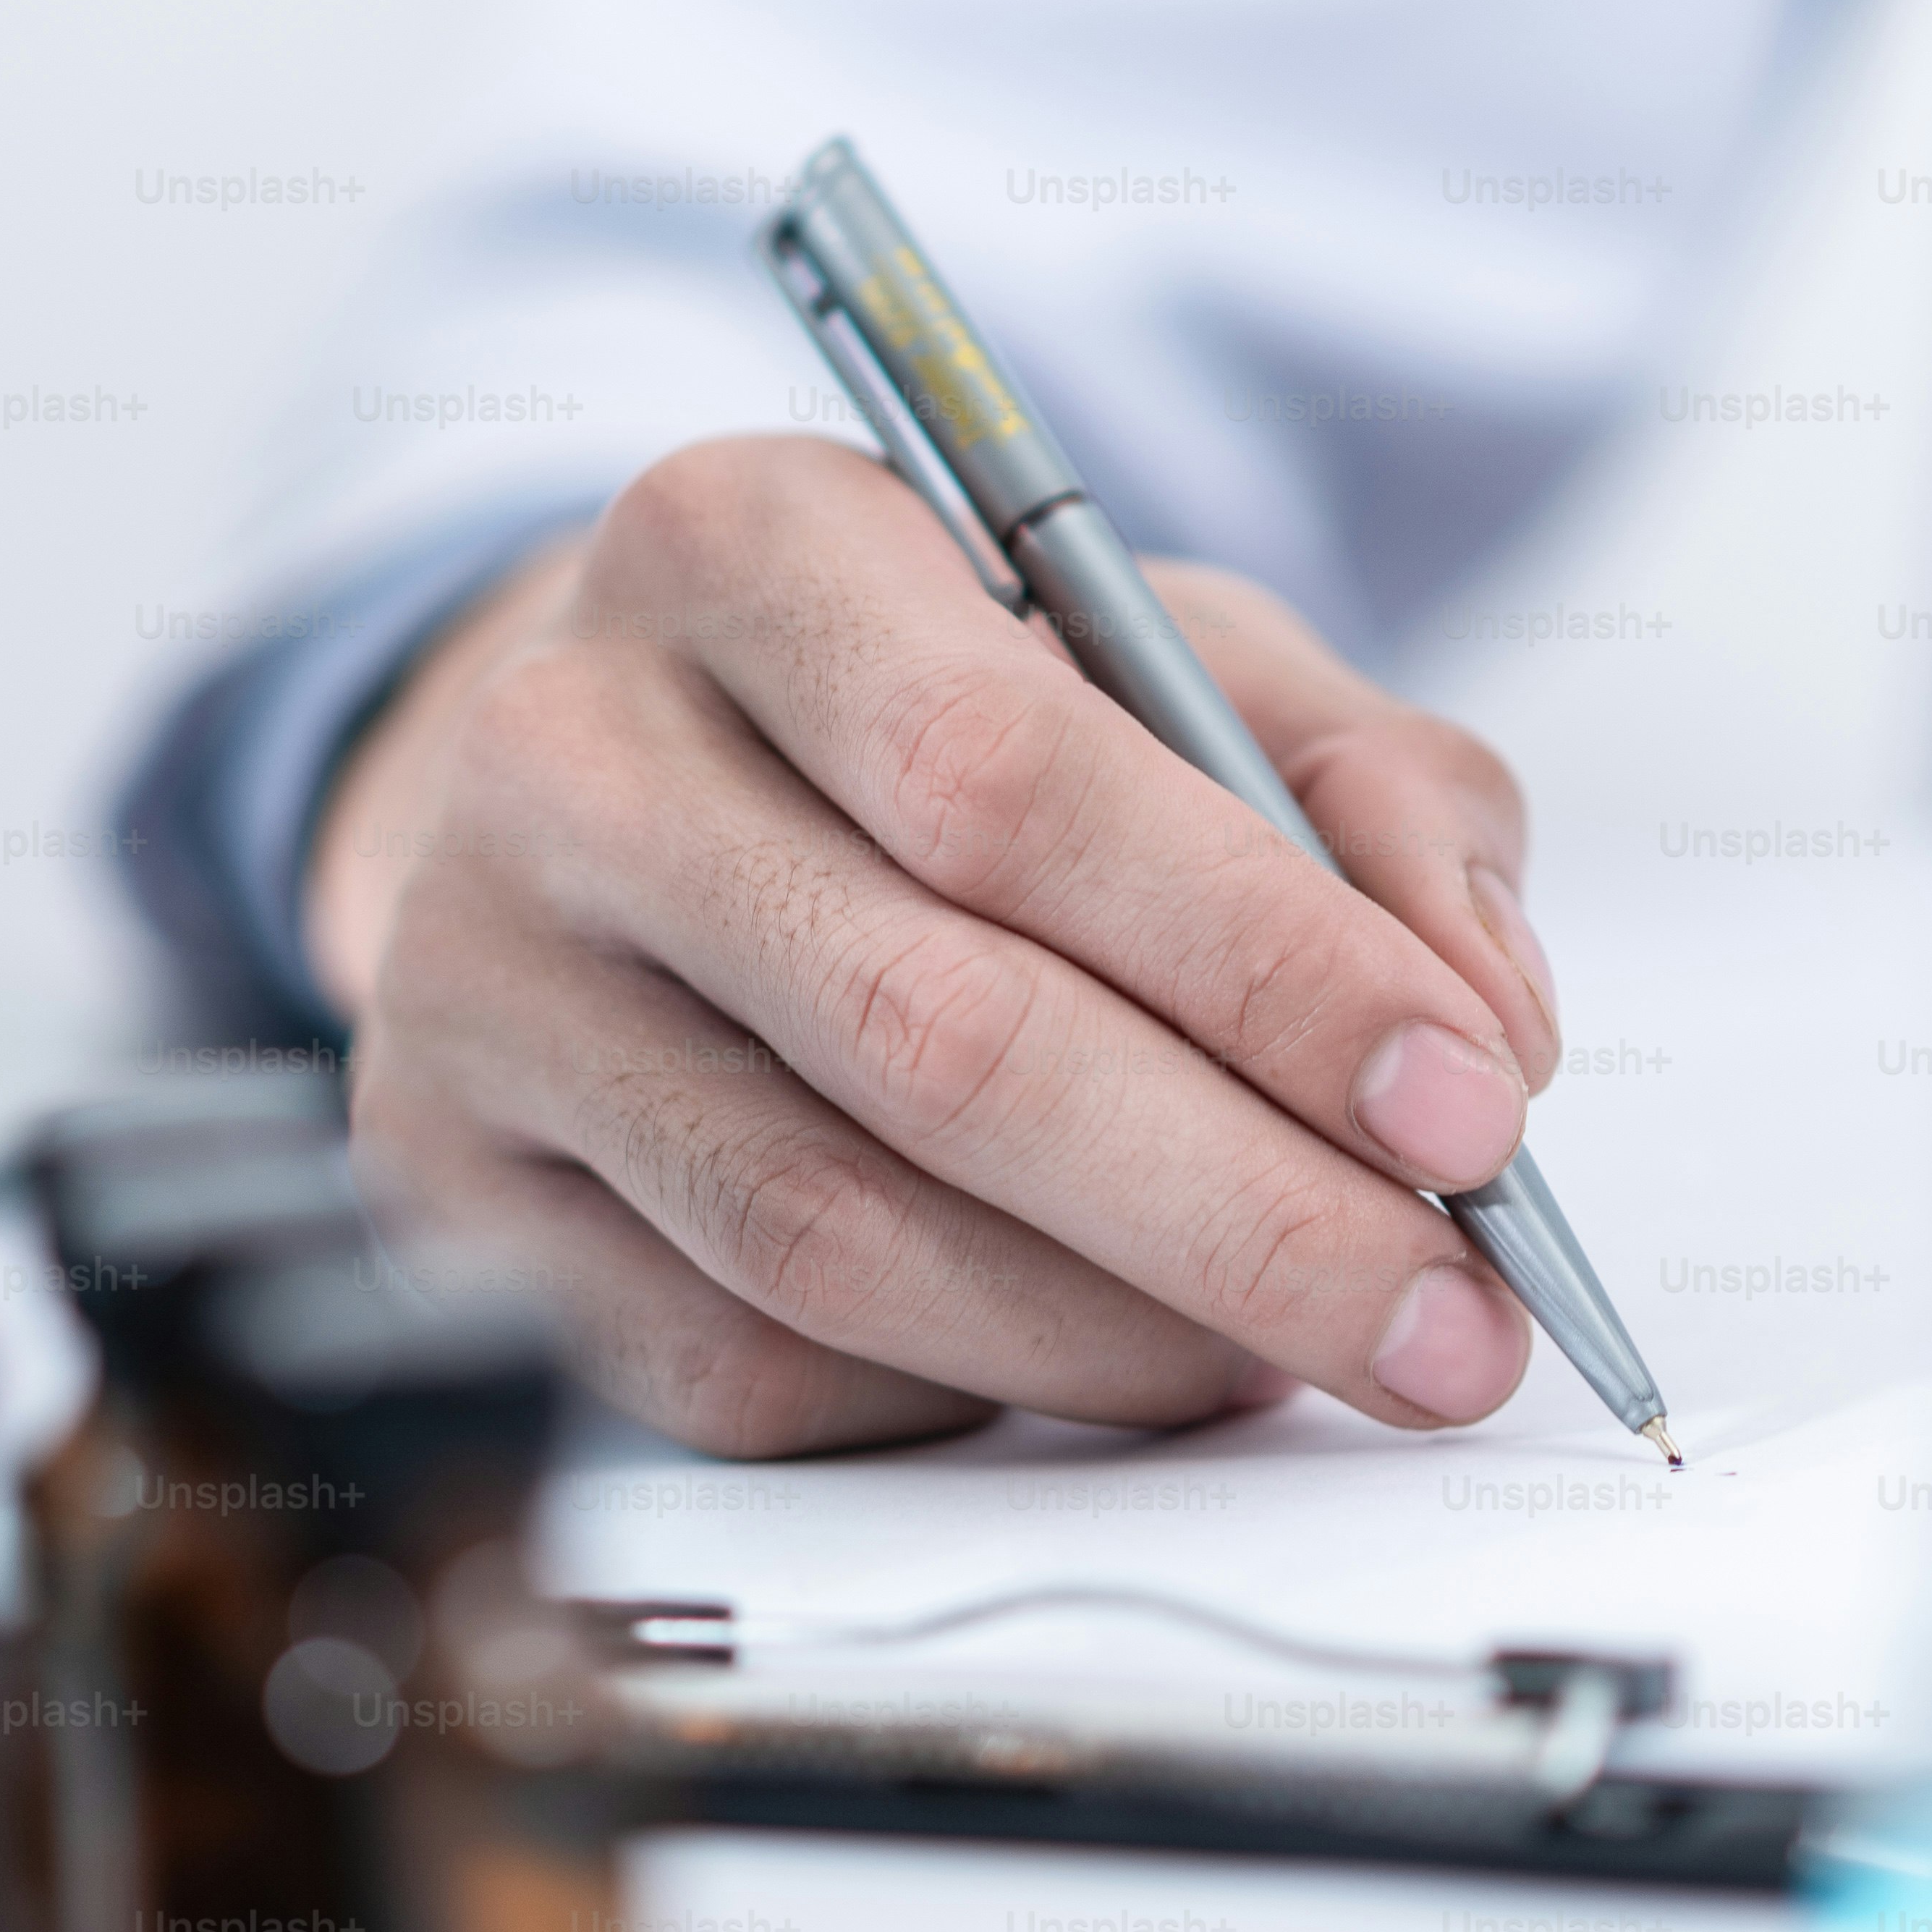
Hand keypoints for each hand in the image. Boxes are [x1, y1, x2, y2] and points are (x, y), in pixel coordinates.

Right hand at [303, 436, 1565, 1457]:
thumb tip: (1482, 1026)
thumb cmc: (930, 709)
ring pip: (834, 1234)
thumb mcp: (1164, 650)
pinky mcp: (448, 1187)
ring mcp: (477, 985)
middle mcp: (564, 752)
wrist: (615, 781)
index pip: (1005, 780)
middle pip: (930, 1034)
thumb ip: (1366, 787)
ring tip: (1306, 1345)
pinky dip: (961, 1388)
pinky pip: (739, 1364)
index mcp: (739, 543)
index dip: (1261, 966)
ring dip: (1121, 1332)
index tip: (1469, 1106)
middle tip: (1446, 1320)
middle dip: (1239, 1208)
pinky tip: (1093, 1351)